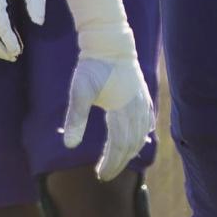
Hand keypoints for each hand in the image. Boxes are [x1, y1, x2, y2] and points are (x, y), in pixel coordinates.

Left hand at [62, 36, 154, 180]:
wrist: (110, 42)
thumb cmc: (93, 65)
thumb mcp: (80, 90)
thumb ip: (76, 117)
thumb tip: (69, 145)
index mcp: (122, 110)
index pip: (119, 146)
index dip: (111, 163)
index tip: (100, 175)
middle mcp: (136, 108)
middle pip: (132, 144)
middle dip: (120, 162)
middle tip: (106, 173)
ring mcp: (142, 101)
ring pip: (142, 135)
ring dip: (131, 151)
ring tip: (118, 161)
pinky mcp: (143, 94)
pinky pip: (147, 121)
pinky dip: (142, 135)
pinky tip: (138, 139)